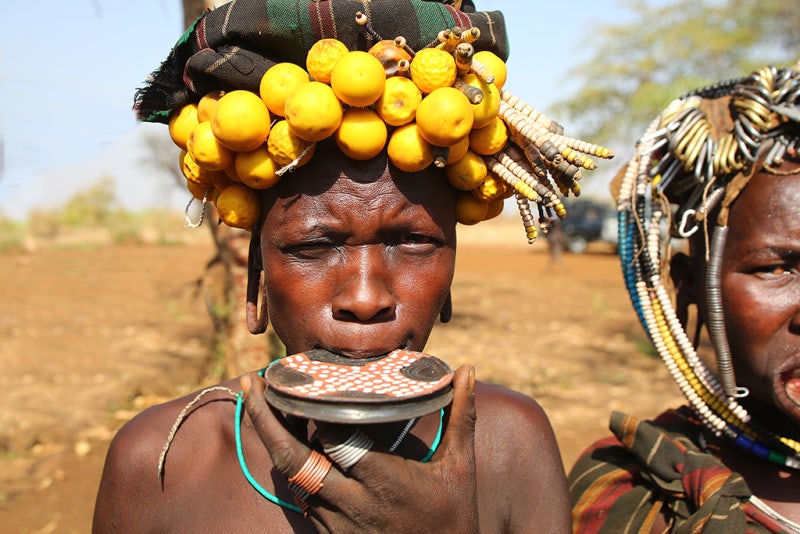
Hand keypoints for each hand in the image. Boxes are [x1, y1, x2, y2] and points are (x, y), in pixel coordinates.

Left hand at [242, 365, 479, 533]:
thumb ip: (461, 416)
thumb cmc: (454, 518)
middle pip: (293, 459)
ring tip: (265, 405)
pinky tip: (292, 442)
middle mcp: (353, 504)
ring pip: (294, 478)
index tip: (307, 381)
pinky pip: (304, 498)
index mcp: (385, 481)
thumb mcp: (460, 467)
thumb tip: (469, 369)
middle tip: (251, 384)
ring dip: (278, 442)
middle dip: (264, 419)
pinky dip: (296, 469)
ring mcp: (338, 525)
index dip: (316, 410)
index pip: (334, 439)